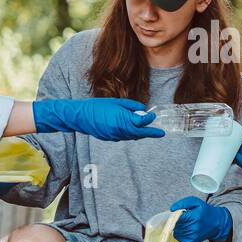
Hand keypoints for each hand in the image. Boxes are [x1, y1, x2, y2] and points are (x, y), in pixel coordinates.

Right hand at [32, 98, 164, 140]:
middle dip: (150, 133)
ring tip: (149, 131)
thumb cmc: (98, 106)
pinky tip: (133, 131)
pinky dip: (131, 134)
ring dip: (141, 134)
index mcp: (122, 119)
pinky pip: (124, 137)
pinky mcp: (110, 138)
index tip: (154, 116)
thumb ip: (130, 106)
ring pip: (132, 137)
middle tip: (160, 133)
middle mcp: (120, 130)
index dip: (149, 119)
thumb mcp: (116, 102)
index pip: (141, 122)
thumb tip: (142, 110)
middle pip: (139, 133)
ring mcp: (114, 136)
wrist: (81, 116)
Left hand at [169, 196, 232, 241]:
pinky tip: (186, 230)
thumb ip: (183, 203)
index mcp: (195, 217)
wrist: (216, 223)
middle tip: (183, 219)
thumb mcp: (196, 202)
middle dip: (177, 222)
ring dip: (178, 228)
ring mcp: (193, 236)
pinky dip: (180, 234)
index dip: (175, 216)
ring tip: (185, 224)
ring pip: (176, 233)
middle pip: (176, 226)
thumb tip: (172, 209)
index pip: (177, 218)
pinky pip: (179, 239)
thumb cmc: (205, 211)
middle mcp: (194, 228)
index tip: (177, 215)